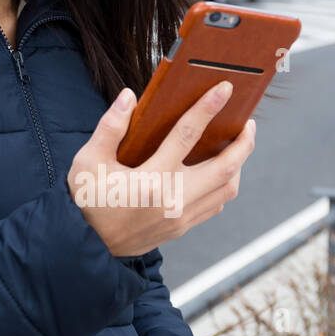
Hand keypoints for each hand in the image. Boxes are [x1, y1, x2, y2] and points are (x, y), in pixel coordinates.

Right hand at [68, 80, 255, 257]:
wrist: (88, 246)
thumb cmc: (86, 199)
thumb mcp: (88, 160)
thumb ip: (110, 127)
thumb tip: (129, 96)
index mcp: (151, 179)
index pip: (187, 135)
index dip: (207, 108)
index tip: (224, 89)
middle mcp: (173, 199)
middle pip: (225, 168)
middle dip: (243, 143)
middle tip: (248, 123)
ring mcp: (181, 217)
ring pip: (227, 189)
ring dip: (238, 165)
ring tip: (236, 146)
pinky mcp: (181, 227)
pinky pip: (215, 205)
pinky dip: (224, 186)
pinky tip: (217, 172)